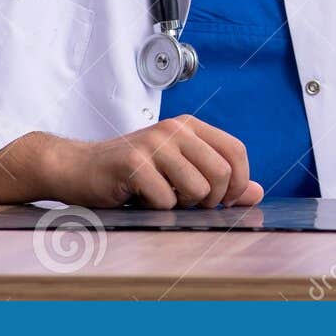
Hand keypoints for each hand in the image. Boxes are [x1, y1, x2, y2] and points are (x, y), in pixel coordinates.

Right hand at [47, 116, 264, 208]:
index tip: (223, 201)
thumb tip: (257, 193)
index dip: (239, 182)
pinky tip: (139, 198)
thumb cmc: (132, 173)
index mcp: (190, 126)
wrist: (78, 168)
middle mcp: (175, 129)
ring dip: (180, 205)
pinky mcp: (133, 162)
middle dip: (210, 199)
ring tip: (160, 197)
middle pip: (222, 173)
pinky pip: (165, 201)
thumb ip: (217, 179)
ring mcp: (154, 143)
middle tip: (186, 202)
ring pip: (196, 189)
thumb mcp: (179, 170)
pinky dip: (156, 209)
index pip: (237, 151)